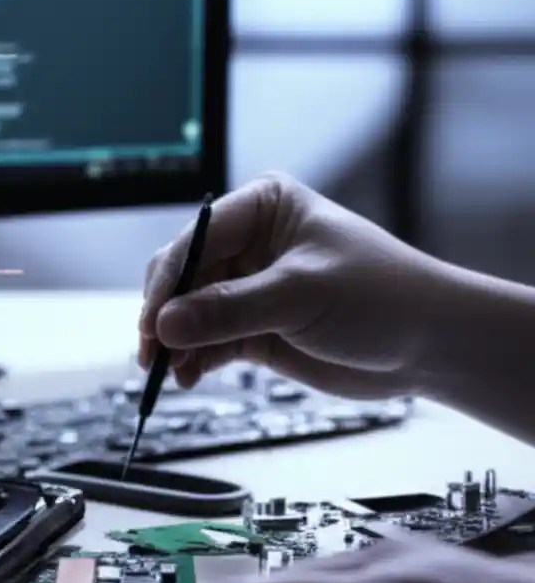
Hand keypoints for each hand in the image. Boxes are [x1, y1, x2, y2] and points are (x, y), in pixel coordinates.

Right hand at [138, 173, 451, 399]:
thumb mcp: (301, 294)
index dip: (168, 280)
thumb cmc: (382, 296)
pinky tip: (187, 376)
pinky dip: (192, 360)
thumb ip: (230, 310)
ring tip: (170, 371)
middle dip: (164, 314)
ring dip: (174, 343)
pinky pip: (205, 342)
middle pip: (181, 276)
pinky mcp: (251, 328)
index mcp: (261, 207)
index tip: (152, 320)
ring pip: (186, 313)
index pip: (195, 239)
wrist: (429, 344)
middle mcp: (247, 243)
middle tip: (152, 351)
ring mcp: (247, 287)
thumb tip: (165, 325)